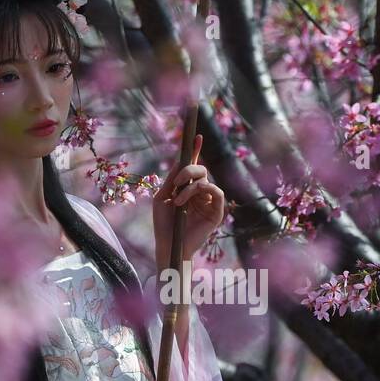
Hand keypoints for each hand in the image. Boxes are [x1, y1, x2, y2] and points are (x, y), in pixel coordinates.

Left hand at [152, 134, 225, 269]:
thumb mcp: (162, 197)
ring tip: (178, 201)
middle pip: (200, 169)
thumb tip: (180, 159)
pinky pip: (216, 192)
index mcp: (186, 188)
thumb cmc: (163, 224)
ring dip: (190, 187)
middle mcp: (200, 193)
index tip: (196, 135)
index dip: (195, 150)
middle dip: (188, 170)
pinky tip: (189, 200)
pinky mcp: (217, 212)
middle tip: (177, 182)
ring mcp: (209, 202)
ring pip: (205, 180)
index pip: (193, 166)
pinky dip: (202, 191)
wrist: (169, 245)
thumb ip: (171, 178)